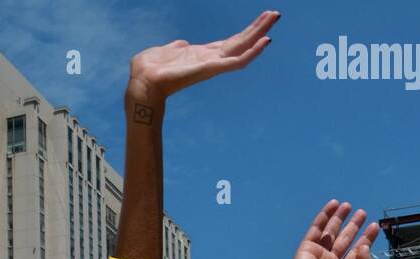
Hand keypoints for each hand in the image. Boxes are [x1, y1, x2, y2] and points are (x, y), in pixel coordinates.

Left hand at [126, 10, 278, 113]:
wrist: (143, 83)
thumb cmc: (149, 69)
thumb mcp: (166, 51)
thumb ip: (176, 47)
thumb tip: (182, 44)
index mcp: (200, 55)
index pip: (228, 43)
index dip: (244, 33)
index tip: (259, 22)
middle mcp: (210, 60)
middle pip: (240, 42)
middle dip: (257, 28)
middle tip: (276, 14)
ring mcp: (212, 65)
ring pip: (242, 48)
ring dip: (259, 33)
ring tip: (274, 19)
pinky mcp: (211, 69)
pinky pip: (237, 62)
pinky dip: (252, 53)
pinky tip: (265, 42)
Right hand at [276, 200, 379, 258]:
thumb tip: (363, 247)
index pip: (357, 251)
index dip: (366, 238)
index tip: (374, 226)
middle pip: (345, 239)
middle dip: (354, 225)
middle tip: (362, 213)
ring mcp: (319, 255)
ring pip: (331, 232)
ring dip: (339, 218)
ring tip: (348, 205)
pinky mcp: (307, 249)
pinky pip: (316, 229)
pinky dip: (324, 216)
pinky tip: (333, 205)